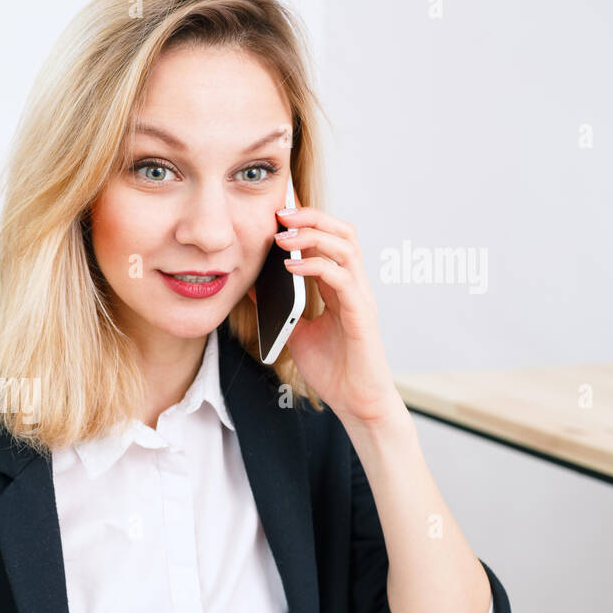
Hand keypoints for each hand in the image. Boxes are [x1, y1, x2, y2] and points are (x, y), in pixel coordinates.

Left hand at [257, 204, 403, 428]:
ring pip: (345, 248)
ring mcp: (360, 297)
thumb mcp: (295, 330)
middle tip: (281, 212)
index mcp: (339, 286)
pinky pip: (341, 278)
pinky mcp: (360, 314)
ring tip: (282, 236)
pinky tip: (290, 268)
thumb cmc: (332, 368)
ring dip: (312, 236)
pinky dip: (315, 267)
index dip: (308, 221)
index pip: (330, 239)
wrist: (356, 402)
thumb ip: (280, 306)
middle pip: (342, 232)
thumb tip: (251, 283)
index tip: (279, 210)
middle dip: (312, 217)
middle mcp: (354, 286)